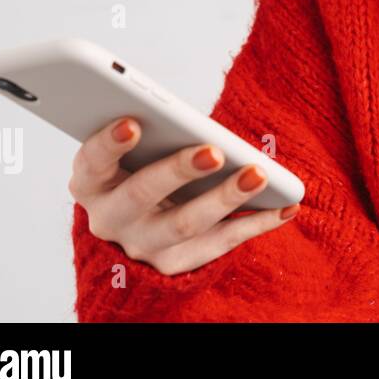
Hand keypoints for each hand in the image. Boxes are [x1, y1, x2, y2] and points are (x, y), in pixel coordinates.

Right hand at [69, 116, 300, 275]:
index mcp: (92, 182)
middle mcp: (110, 218)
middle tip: (213, 151)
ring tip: (258, 174)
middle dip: (178, 170)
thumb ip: (148, 132)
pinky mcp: (176, 263)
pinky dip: (257, 222)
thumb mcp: (132, 149)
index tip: (133, 123)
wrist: (138, 223)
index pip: (92, 162)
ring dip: (225, 198)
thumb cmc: (140, 164)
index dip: (109, 144)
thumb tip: (180, 115)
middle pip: (142, 195)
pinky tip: (287, 205)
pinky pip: (222, 243)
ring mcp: (142, 245)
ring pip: (185, 224)